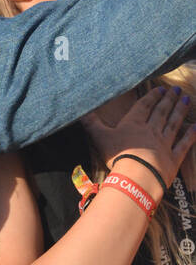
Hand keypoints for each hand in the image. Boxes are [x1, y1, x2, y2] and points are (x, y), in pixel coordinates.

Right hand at [81, 85, 195, 194]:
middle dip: (169, 100)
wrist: (137, 176)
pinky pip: (183, 144)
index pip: (144, 106)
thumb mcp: (99, 138)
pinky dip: (190, 135)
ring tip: (186, 99)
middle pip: (161, 112)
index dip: (152, 97)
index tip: (160, 89)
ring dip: (180, 111)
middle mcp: (152, 130)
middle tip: (176, 90)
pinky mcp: (173, 158)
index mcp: (134, 124)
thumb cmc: (118, 156)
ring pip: (174, 124)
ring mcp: (164, 143)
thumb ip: (91, 123)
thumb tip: (79, 110)